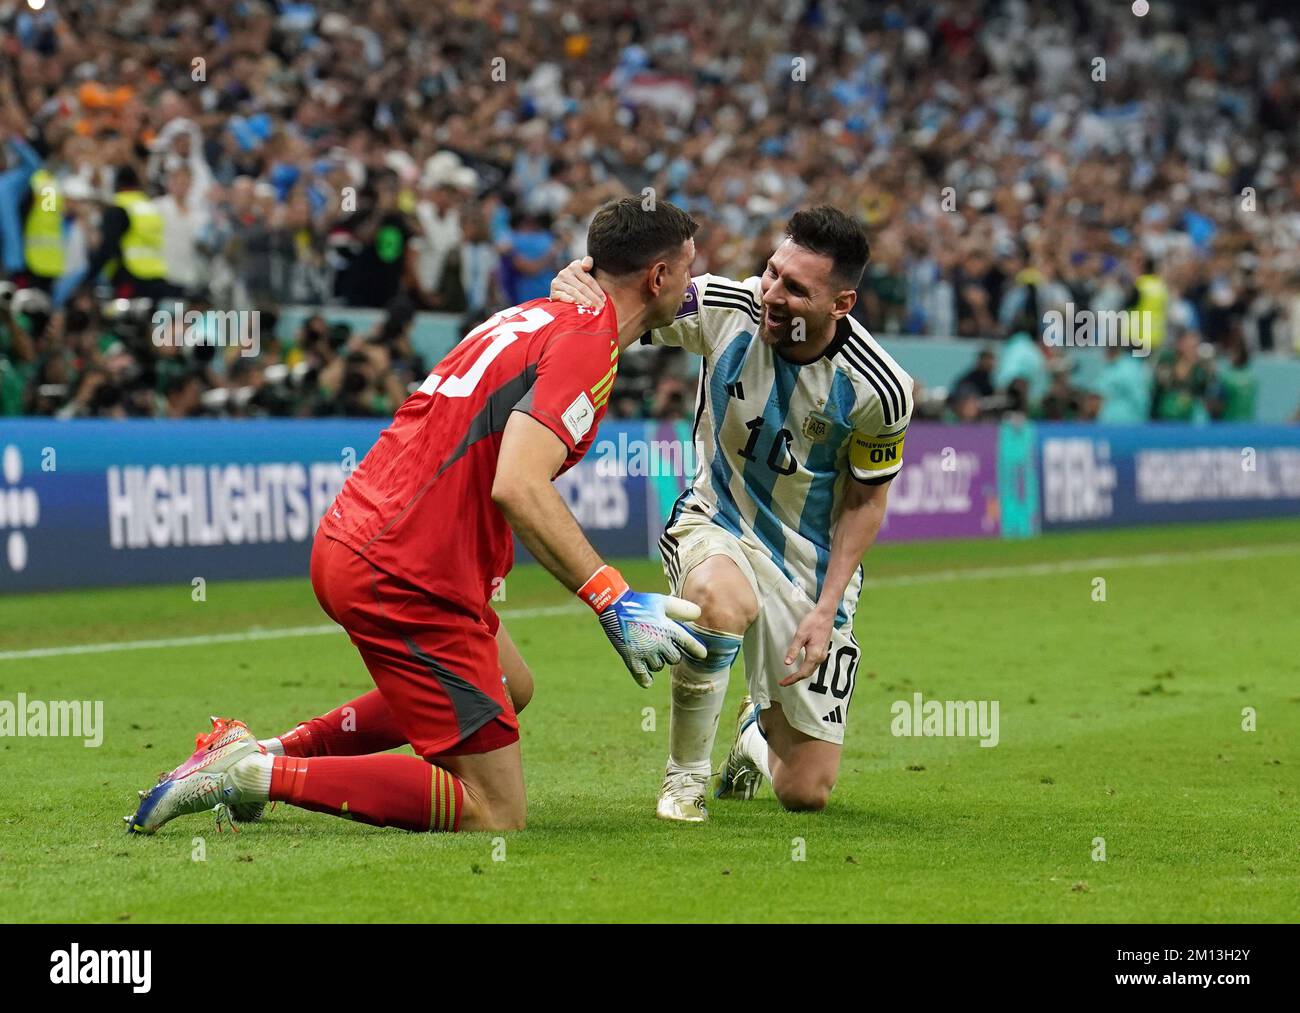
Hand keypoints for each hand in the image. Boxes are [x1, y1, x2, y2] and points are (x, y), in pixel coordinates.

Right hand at [549, 256, 604, 308]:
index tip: (604, 299)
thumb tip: (585, 266)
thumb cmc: (580, 284)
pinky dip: (568, 299)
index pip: (589, 280)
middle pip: (582, 287)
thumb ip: (589, 264)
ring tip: (590, 306)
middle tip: (600, 306)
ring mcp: (557, 281)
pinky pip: (562, 295)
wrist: (563, 292)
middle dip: (593, 297)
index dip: (597, 290)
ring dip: (583, 299)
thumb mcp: (586, 274)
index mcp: (575, 266)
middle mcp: (565, 272)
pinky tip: (575, 303)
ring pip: (574, 291)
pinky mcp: (553, 291)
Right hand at [578, 565, 704, 686]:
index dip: (697, 650)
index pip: (690, 644)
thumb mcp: (663, 601)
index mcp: (669, 629)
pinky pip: (643, 677)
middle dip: (672, 653)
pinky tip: (648, 681)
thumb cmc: (642, 602)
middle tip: (664, 645)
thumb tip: (699, 614)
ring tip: (650, 651)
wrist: (614, 605)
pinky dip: (646, 680)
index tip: (702, 654)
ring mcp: (644, 652)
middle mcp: (659, 643)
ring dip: (657, 661)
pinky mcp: (631, 658)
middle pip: (675, 659)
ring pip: (659, 666)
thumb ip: (682, 609)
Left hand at [779, 607, 834, 686]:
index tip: (782, 683)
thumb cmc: (813, 622)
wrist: (826, 614)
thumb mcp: (800, 635)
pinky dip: (806, 669)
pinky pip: (814, 665)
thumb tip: (787, 663)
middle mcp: (820, 658)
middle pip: (807, 673)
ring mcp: (823, 655)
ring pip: (811, 670)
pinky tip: (800, 667)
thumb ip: (793, 650)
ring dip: (801, 675)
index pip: (802, 672)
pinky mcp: (823, 651)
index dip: (792, 679)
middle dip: (795, 679)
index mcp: (814, 655)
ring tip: (790, 677)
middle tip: (784, 682)